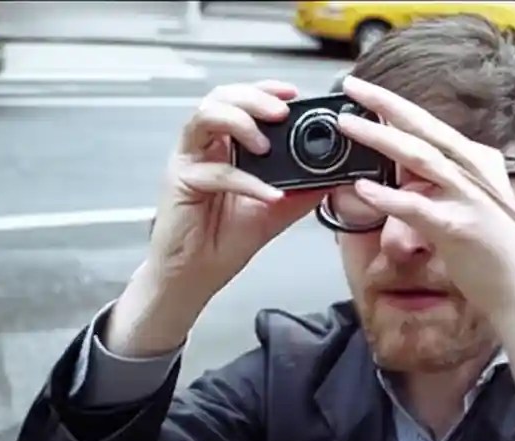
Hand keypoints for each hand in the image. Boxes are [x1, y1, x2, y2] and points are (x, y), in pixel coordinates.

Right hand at [153, 79, 324, 296]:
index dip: (264, 90)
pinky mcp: (181, 183)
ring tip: (266, 144)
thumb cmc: (223, 240)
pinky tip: (269, 194)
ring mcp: (188, 162)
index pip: (239, 101)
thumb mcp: (274, 211)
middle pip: (219, 98)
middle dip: (253, 98)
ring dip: (240, 123)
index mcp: (223, 145)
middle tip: (282, 112)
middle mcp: (202, 147)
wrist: (194, 276)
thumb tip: (334, 176)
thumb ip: (299, 191)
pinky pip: (213, 172)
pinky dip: (245, 180)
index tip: (293, 93)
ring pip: (205, 119)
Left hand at [336, 76, 514, 406]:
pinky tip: (364, 188)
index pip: (431, 125)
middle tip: (352, 85)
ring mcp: (471, 198)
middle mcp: (476, 172)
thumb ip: (440, 184)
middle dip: (385, 104)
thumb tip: (402, 171)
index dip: (397, 105)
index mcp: (478, 162)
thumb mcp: (468, 204)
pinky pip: (418, 209)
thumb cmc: (490, 252)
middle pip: (425, 129)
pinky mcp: (461, 229)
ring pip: (420, 158)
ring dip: (381, 139)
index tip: (366, 89)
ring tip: (348, 126)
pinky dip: (389, 197)